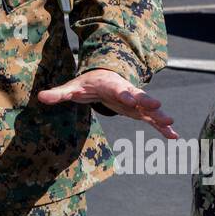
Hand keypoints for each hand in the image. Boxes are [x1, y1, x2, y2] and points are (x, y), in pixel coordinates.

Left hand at [37, 68, 176, 139]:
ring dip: (159, 116)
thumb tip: (40, 97)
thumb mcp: (73, 87)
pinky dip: (163, 128)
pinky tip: (174, 137)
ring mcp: (135, 102)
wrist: (103, 78)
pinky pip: (152, 119)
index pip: (118, 89)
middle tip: (158, 106)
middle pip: (138, 96)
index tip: (130, 99)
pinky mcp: (139, 111)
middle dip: (147, 101)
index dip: (124, 94)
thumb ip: (59, 93)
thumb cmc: (87, 83)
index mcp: (111, 85)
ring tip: (171, 124)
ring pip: (149, 109)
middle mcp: (126, 92)